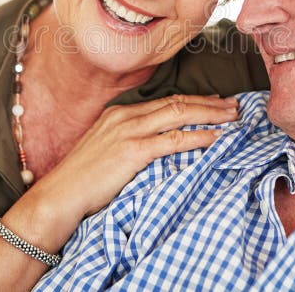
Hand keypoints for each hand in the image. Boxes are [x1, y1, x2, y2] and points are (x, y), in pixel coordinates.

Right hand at [11, 94, 238, 251]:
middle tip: (235, 106)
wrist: (60, 195)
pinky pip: (173, 139)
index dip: (194, 100)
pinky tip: (216, 139)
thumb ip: (128, 140)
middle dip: (209, 104)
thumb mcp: (105, 149)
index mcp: (119, 113)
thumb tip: (156, 143)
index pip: (165, 101)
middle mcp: (125, 116)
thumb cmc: (82, 180)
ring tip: (233, 119)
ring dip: (210, 116)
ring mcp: (128, 131)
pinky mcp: (132, 150)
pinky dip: (198, 136)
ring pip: (179, 115)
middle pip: (177, 103)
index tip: (215, 102)